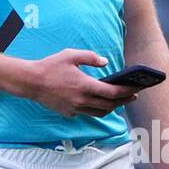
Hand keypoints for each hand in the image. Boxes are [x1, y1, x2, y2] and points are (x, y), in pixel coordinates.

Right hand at [23, 49, 139, 117]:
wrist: (31, 82)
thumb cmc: (51, 66)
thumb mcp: (71, 55)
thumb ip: (91, 57)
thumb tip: (105, 62)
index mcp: (85, 86)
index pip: (112, 92)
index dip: (127, 91)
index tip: (137, 89)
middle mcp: (82, 101)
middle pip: (110, 105)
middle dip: (124, 100)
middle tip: (133, 95)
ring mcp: (75, 109)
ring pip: (100, 112)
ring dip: (112, 107)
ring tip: (119, 100)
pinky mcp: (69, 113)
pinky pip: (87, 113)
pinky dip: (96, 109)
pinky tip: (100, 102)